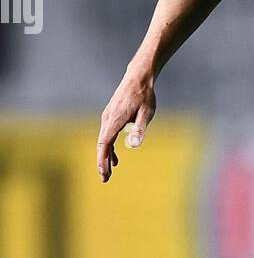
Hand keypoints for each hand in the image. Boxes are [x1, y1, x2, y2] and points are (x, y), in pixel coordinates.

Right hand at [97, 66, 155, 180]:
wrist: (138, 78)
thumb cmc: (144, 96)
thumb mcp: (146, 113)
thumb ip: (139, 129)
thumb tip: (133, 146)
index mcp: (114, 120)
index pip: (104, 144)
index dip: (102, 160)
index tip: (104, 173)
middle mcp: (108, 119)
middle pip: (101, 145)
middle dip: (102, 162)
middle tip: (105, 179)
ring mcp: (108, 117)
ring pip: (103, 141)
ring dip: (105, 156)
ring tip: (109, 172)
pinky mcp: (111, 116)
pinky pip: (107, 136)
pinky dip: (109, 148)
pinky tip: (115, 158)